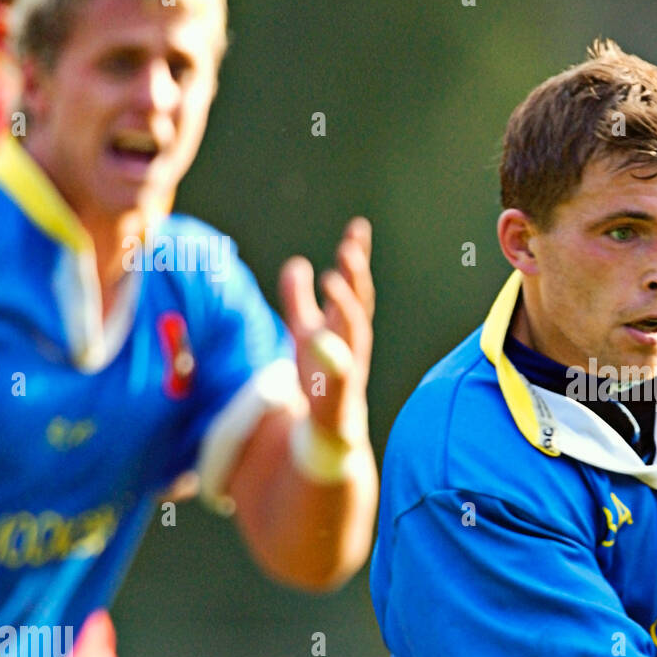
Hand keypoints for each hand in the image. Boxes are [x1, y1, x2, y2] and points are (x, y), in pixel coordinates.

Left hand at [278, 218, 374, 441]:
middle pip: (360, 301)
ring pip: (354, 331)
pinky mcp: (340, 393)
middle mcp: (354, 342)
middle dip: (356, 275)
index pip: (355, 284)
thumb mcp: (304, 332)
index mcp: (346, 324)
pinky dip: (334, 356)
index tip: (359, 227)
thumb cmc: (320, 377)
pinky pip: (339, 373)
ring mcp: (351, 366)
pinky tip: (320, 338)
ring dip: (346, 304)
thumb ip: (298, 299)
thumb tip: (296, 263)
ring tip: (332, 278)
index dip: (357, 257)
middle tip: (349, 247)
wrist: (330, 429)